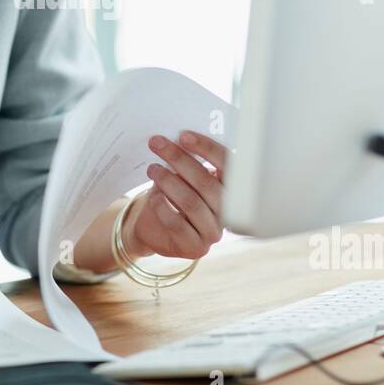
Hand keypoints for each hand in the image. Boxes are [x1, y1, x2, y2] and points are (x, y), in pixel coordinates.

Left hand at [127, 129, 229, 260]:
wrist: (154, 229)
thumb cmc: (172, 195)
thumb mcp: (181, 175)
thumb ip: (187, 162)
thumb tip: (178, 140)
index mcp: (231, 190)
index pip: (227, 166)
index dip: (207, 149)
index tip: (183, 136)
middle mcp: (228, 212)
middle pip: (206, 182)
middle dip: (180, 160)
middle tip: (157, 144)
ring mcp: (213, 232)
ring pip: (192, 202)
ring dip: (168, 181)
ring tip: (152, 168)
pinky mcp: (196, 248)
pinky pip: (177, 224)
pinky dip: (162, 206)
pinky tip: (153, 195)